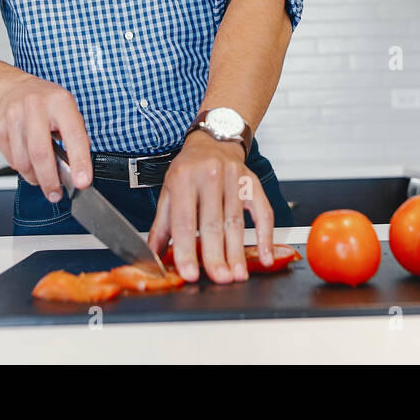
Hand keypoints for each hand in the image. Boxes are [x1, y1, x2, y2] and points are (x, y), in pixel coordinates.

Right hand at [0, 75, 90, 200]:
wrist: (12, 88)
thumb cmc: (46, 103)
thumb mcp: (68, 111)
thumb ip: (75, 138)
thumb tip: (78, 170)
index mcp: (60, 102)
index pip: (73, 136)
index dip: (79, 162)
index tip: (82, 182)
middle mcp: (35, 106)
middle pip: (41, 153)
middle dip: (50, 180)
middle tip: (56, 194)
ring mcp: (13, 116)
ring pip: (23, 162)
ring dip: (35, 177)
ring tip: (42, 175)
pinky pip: (11, 160)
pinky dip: (22, 168)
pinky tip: (28, 160)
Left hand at [147, 130, 274, 283]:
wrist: (213, 140)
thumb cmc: (188, 170)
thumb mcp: (168, 192)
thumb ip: (162, 227)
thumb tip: (154, 258)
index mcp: (183, 179)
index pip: (184, 221)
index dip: (186, 249)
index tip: (189, 272)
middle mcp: (209, 176)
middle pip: (213, 223)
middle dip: (216, 255)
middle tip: (220, 279)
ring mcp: (234, 178)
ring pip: (236, 221)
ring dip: (238, 252)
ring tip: (237, 274)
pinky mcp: (252, 183)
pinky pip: (263, 211)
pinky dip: (265, 236)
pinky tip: (264, 255)